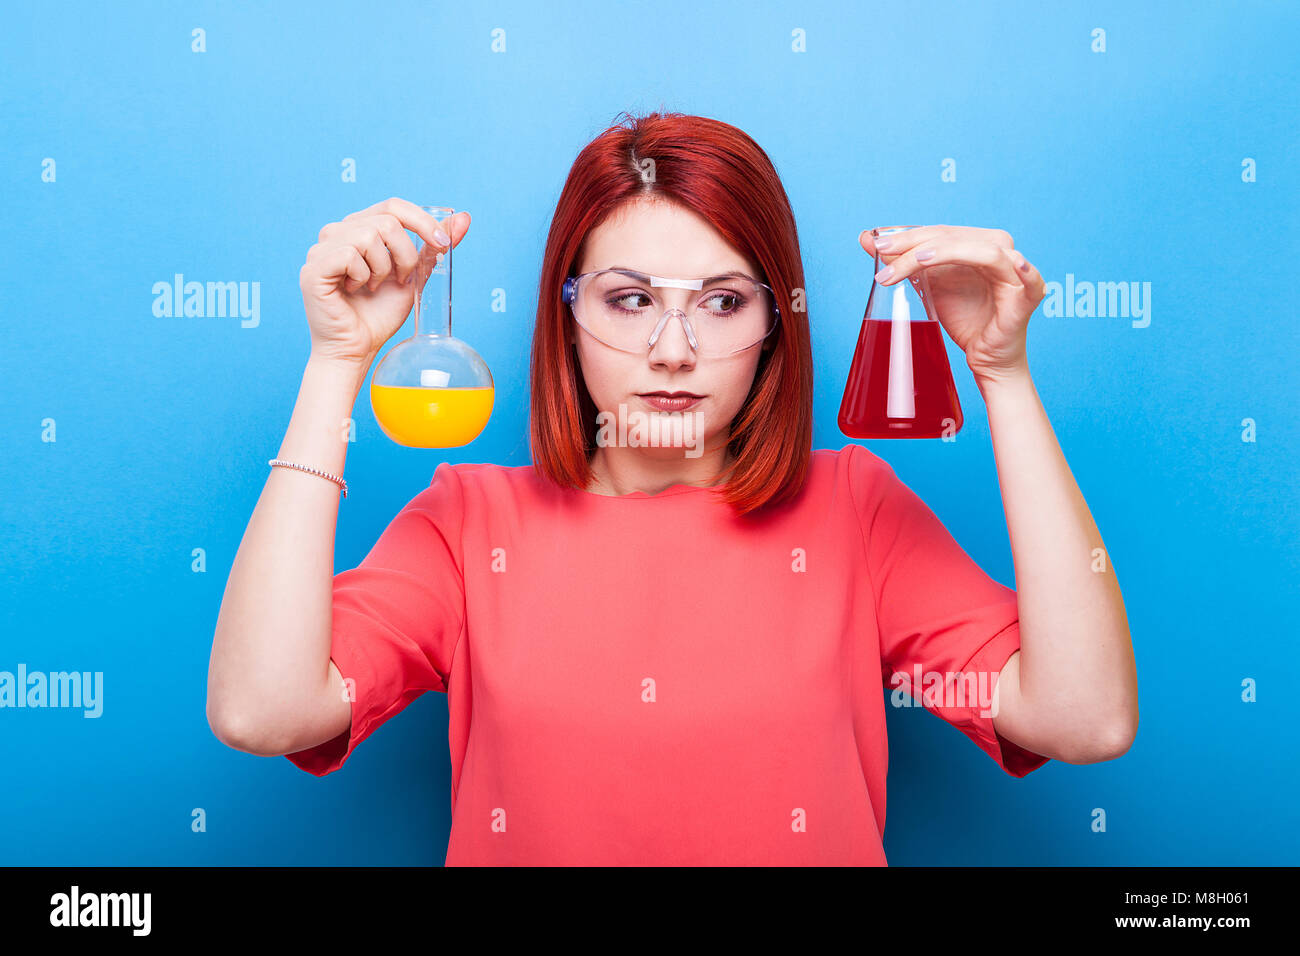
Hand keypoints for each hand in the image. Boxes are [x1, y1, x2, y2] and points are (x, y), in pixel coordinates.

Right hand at [300, 197, 470, 367]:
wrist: (358, 348)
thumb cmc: (380, 313)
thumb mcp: (414, 276)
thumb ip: (432, 247)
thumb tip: (464, 217)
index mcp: (359, 227)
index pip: (394, 206)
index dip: (423, 221)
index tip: (443, 244)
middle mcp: (337, 231)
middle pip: (388, 220)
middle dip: (406, 254)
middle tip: (401, 280)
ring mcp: (321, 248)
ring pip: (370, 235)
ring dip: (384, 269)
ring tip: (374, 287)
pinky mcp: (313, 268)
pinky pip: (350, 255)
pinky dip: (363, 277)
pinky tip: (356, 290)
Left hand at [859, 225, 1044, 386]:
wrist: (985, 357)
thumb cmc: (963, 318)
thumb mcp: (928, 286)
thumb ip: (903, 261)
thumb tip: (867, 238)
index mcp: (978, 242)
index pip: (939, 232)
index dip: (907, 235)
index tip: (875, 243)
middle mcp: (999, 249)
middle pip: (954, 237)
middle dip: (915, 244)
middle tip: (881, 253)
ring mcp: (1015, 272)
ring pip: (980, 251)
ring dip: (946, 252)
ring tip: (916, 261)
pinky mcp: (1026, 298)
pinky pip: (1029, 280)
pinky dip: (1024, 270)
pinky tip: (1015, 262)